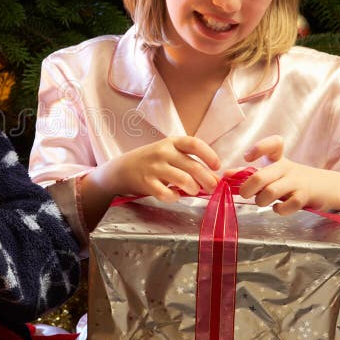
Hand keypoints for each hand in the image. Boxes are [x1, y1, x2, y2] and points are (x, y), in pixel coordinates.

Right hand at [94, 136, 219, 201]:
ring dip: (193, 188)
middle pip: (193, 166)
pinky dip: (174, 197)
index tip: (217, 166)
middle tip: (212, 188)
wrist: (122, 169)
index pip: (194, 144)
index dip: (209, 155)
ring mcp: (154, 167)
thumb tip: (213, 177)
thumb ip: (188, 162)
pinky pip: (166, 193)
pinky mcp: (146, 183)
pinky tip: (174, 195)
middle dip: (207, 180)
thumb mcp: (168, 153)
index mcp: (171, 142)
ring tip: (193, 191)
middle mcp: (163, 152)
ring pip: (183, 180)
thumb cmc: (151, 161)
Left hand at [236, 135, 339, 226]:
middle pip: (261, 175)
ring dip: (261, 200)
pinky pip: (288, 204)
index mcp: (279, 160)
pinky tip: (277, 208)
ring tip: (261, 202)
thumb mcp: (274, 174)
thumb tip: (226, 175)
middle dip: (247, 187)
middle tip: (243, 194)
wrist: (330, 188)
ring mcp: (297, 182)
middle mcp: (287, 168)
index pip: (273, 144)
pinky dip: (279, 209)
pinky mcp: (305, 196)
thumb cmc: (295, 181)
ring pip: (271, 191)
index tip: (248, 158)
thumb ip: (251, 174)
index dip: (258, 148)